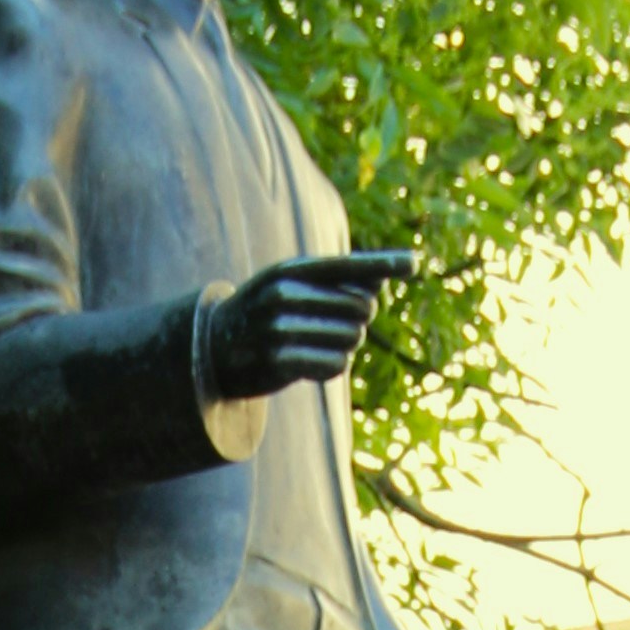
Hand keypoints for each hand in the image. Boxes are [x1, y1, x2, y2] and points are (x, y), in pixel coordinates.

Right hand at [200, 249, 414, 407]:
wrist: (215, 348)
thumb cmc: (267, 312)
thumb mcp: (294, 287)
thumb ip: (337, 280)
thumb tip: (384, 276)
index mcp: (292, 271)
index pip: (347, 265)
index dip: (383, 264)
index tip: (414, 262)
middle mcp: (285, 295)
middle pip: (361, 307)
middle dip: (357, 320)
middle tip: (333, 325)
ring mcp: (280, 329)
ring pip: (352, 338)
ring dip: (345, 345)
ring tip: (318, 343)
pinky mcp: (280, 363)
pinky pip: (337, 366)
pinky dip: (333, 367)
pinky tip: (311, 362)